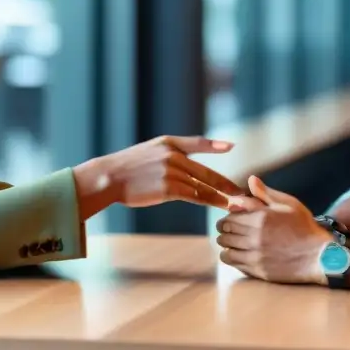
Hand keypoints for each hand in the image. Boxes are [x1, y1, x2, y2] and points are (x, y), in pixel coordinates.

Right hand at [76, 135, 242, 211]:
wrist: (109, 177)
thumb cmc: (125, 168)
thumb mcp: (147, 152)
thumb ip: (166, 155)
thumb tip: (181, 165)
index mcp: (168, 143)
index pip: (197, 142)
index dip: (215, 145)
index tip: (231, 146)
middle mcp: (173, 154)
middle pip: (205, 171)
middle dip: (225, 184)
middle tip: (241, 192)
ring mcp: (171, 170)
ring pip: (203, 186)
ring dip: (222, 196)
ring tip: (236, 204)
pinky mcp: (168, 188)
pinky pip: (194, 196)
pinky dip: (210, 202)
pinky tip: (220, 207)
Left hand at [216, 176, 331, 284]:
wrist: (318, 256)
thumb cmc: (304, 227)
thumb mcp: (288, 204)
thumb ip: (266, 193)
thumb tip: (251, 180)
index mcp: (260, 218)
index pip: (229, 217)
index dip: (227, 217)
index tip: (231, 218)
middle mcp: (254, 237)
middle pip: (225, 232)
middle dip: (224, 229)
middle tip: (229, 229)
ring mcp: (255, 255)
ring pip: (226, 248)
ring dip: (226, 244)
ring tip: (232, 242)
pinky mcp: (257, 269)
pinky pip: (233, 263)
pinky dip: (231, 257)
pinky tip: (238, 254)